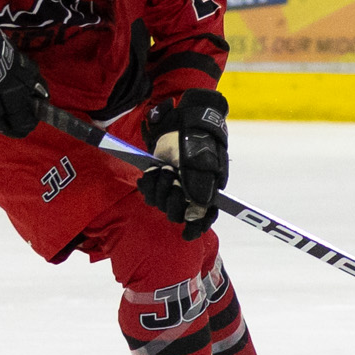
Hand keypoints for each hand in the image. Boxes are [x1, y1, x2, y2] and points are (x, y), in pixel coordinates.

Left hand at [135, 90, 228, 233]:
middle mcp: (189, 191)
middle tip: (171, 176)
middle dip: (171, 199)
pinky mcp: (158, 179)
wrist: (182, 120)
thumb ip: (201, 188)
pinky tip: (150, 172)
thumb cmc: (197, 141)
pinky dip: (148, 184)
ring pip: (161, 204)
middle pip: (177, 213)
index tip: (186, 234)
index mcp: (207, 191)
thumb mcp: (202, 163)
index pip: (204, 217)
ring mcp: (173, 185)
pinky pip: (149, 194)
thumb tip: (196, 212)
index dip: (195, 227)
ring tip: (162, 169)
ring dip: (159, 188)